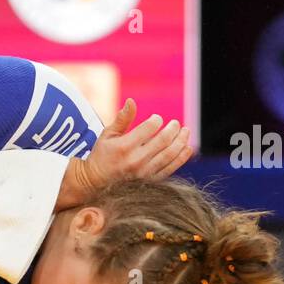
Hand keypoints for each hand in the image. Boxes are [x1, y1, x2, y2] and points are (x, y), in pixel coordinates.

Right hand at [58, 99, 191, 207]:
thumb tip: (132, 101)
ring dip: (181, 141)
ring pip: (170, 154)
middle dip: (173, 129)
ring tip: (185, 131)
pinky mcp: (150, 180)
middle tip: (176, 124)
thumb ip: (122, 119)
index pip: (149, 128)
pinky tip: (187, 147)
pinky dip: (181, 157)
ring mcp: (144, 172)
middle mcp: (135, 160)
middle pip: (163, 140)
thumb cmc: (102, 154)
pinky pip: (170, 168)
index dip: (156, 120)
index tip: (156, 119)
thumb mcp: (108, 134)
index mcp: (124, 146)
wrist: (96, 182)